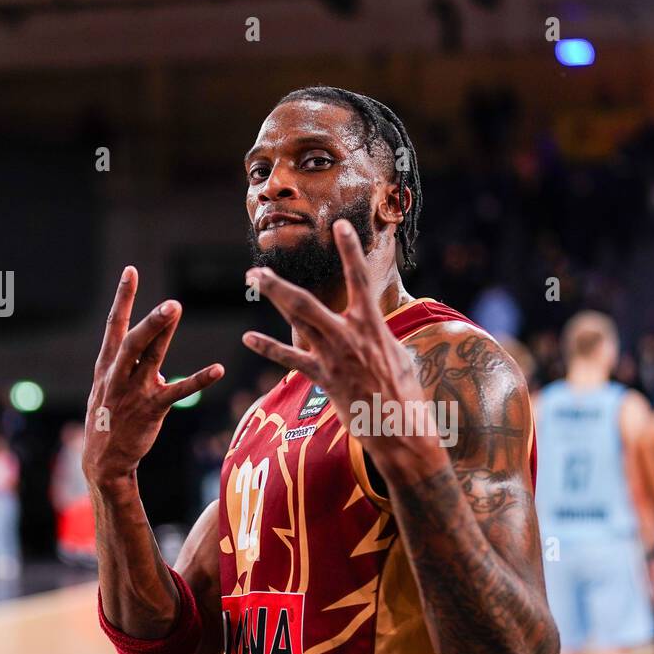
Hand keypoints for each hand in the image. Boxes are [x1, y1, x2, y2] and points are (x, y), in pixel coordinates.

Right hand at [83, 267, 223, 486]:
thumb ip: (133, 369)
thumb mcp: (111, 389)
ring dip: (163, 332)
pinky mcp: (151, 409)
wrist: (103, 460)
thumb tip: (158, 361)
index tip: (131, 271)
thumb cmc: (109, 420)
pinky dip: (199, 379)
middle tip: (168, 300)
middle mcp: (118, 374)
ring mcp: (134, 391)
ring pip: (150, 357)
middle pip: (133, 339)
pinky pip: (179, 391)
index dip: (123, 298)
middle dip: (148, 317)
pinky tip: (218, 369)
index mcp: (107, 365)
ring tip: (176, 307)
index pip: (115, 325)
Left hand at [241, 220, 444, 480]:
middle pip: (305, 303)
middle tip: (258, 269)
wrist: (399, 427)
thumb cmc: (405, 392)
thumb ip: (381, 335)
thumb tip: (376, 328)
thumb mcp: (400, 354)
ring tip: (255, 280)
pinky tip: (249, 337)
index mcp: (372, 325)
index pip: (361, 280)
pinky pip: (290, 360)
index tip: (341, 226)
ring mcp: (332, 357)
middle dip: (278, 285)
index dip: (351, 251)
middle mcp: (348, 336)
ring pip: (295, 322)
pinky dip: (269, 347)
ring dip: (273, 299)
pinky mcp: (323, 378)